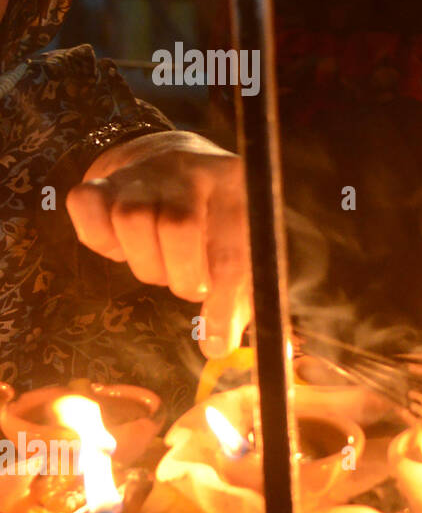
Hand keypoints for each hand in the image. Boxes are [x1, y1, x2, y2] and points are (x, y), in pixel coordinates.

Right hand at [67, 131, 250, 358]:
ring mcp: (144, 171)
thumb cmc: (215, 222)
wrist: (173, 165)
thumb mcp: (243, 249)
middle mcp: (191, 170)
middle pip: (179, 227)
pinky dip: (102, 240)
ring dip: (146, 261)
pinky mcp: (101, 179)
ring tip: (163, 263)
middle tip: (191, 285)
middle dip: (183, 276)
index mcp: (238, 186)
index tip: (217, 342)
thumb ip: (242, 296)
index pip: (234, 249)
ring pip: (131, 220)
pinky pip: (87, 210)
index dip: (224, 303)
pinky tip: (125, 244)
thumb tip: (221, 347)